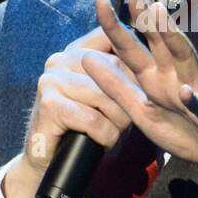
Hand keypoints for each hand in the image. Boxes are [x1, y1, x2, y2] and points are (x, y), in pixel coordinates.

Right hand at [2, 24, 138, 197]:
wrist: (47, 160)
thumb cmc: (83, 127)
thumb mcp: (102, 96)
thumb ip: (116, 73)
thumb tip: (150, 58)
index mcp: (73, 52)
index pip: (108, 37)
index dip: (131, 53)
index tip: (140, 77)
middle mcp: (59, 60)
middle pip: (113, 68)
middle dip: (128, 98)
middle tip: (129, 120)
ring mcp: (51, 81)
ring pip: (105, 96)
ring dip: (118, 121)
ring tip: (114, 133)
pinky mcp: (49, 105)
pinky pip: (93, 120)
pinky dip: (105, 136)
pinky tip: (103, 142)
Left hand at [79, 0, 197, 197]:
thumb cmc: (179, 126)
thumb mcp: (140, 109)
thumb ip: (116, 85)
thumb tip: (87, 58)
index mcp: (156, 76)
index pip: (133, 47)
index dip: (116, 26)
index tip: (101, 1)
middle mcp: (175, 76)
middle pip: (160, 42)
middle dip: (148, 17)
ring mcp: (195, 93)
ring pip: (184, 60)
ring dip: (173, 38)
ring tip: (159, 16)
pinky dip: (195, 101)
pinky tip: (185, 92)